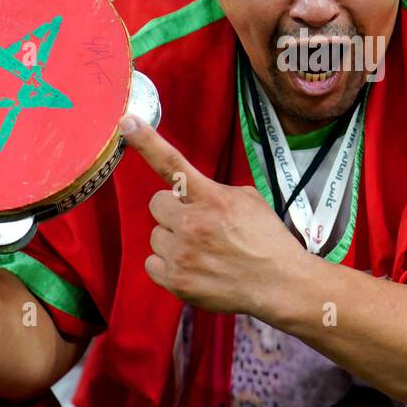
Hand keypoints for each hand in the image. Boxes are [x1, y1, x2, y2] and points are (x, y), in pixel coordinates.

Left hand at [120, 114, 310, 314]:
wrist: (279, 284)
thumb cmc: (267, 240)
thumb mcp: (249, 201)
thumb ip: (215, 192)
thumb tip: (191, 194)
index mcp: (212, 198)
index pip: (172, 164)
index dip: (147, 141)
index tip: (127, 122)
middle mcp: (192, 223)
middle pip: (157, 203)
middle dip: (173, 210)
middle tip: (197, 224)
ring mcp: (182, 254)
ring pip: (156, 236)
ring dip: (173, 240)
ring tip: (202, 251)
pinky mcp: (176, 280)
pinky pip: (152, 264)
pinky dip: (168, 266)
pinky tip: (192, 268)